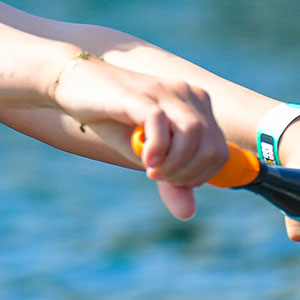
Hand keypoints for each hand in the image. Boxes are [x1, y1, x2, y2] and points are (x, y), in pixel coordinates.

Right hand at [49, 55, 227, 218]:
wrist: (80, 86)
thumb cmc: (114, 119)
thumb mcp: (145, 155)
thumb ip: (170, 178)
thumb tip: (188, 213)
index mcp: (197, 106)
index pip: (220, 153)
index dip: (200, 176)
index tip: (171, 180)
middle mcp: (187, 94)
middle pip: (212, 146)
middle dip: (187, 174)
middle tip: (159, 177)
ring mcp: (165, 91)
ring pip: (193, 133)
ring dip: (174, 163)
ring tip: (151, 170)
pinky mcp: (141, 94)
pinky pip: (160, 122)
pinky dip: (156, 148)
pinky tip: (144, 159)